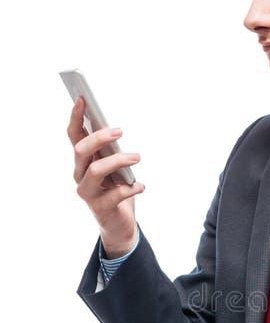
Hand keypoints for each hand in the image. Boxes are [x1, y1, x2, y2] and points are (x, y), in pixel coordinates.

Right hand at [67, 96, 144, 256]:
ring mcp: (87, 192)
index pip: (74, 135)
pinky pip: (115, 194)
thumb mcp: (115, 167)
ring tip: (137, 157)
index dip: (76, 117)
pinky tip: (141, 185)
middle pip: (81, 150)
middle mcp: (80, 175)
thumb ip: (112, 151)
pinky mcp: (100, 208)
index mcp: (83, 161)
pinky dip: (130, 188)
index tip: (83, 98)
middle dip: (99, 137)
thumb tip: (116, 130)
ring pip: (95, 171)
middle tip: (120, 131)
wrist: (119, 224)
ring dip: (117, 161)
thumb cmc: (117, 189)